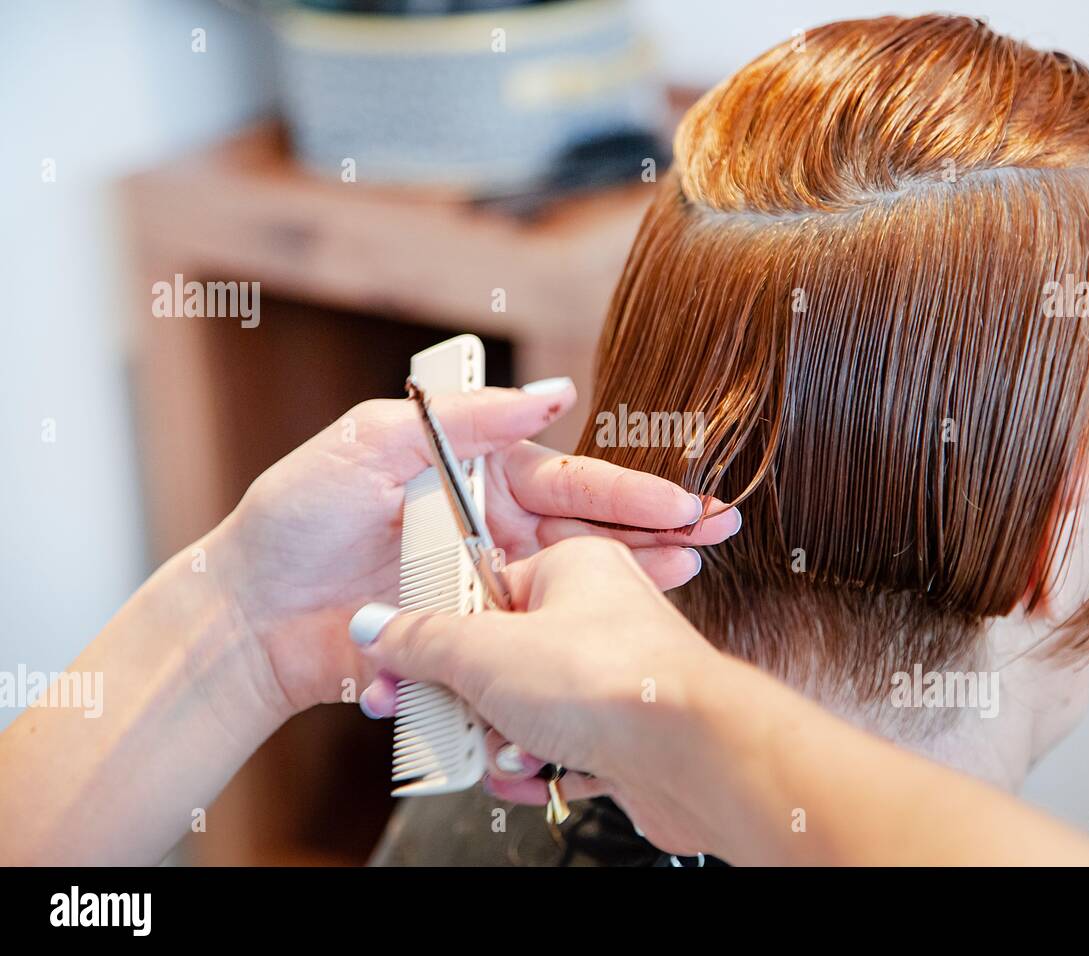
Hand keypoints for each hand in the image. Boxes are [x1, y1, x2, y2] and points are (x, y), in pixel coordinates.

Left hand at [207, 381, 741, 716]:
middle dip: (655, 533)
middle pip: (588, 536)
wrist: (247, 613)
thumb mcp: (372, 441)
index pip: (568, 483)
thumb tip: (553, 390)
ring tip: (688, 575)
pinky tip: (619, 633)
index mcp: (477, 480)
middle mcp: (491, 535)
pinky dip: (569, 641)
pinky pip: (525, 643)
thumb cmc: (297, 515)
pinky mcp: (469, 645)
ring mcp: (485, 593)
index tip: (681, 502)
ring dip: (634, 584)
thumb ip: (464, 421)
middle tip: (715, 532)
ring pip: (572, 590)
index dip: (628, 492)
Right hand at [352, 536, 737, 855]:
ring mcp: (612, 676)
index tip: (400, 664)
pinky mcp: (623, 732)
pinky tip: (537, 776)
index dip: (434, 634)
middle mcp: (598, 615)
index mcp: (571, 568)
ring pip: (527, 709)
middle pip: (499, 656)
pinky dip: (541, 766)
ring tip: (508, 752)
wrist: (696, 754)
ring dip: (503, 740)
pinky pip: (560, 748)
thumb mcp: (487, 652)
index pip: (482, 591)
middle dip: (465, 701)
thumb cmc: (616, 680)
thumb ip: (423, 640)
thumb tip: (378, 627)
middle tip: (435, 718)